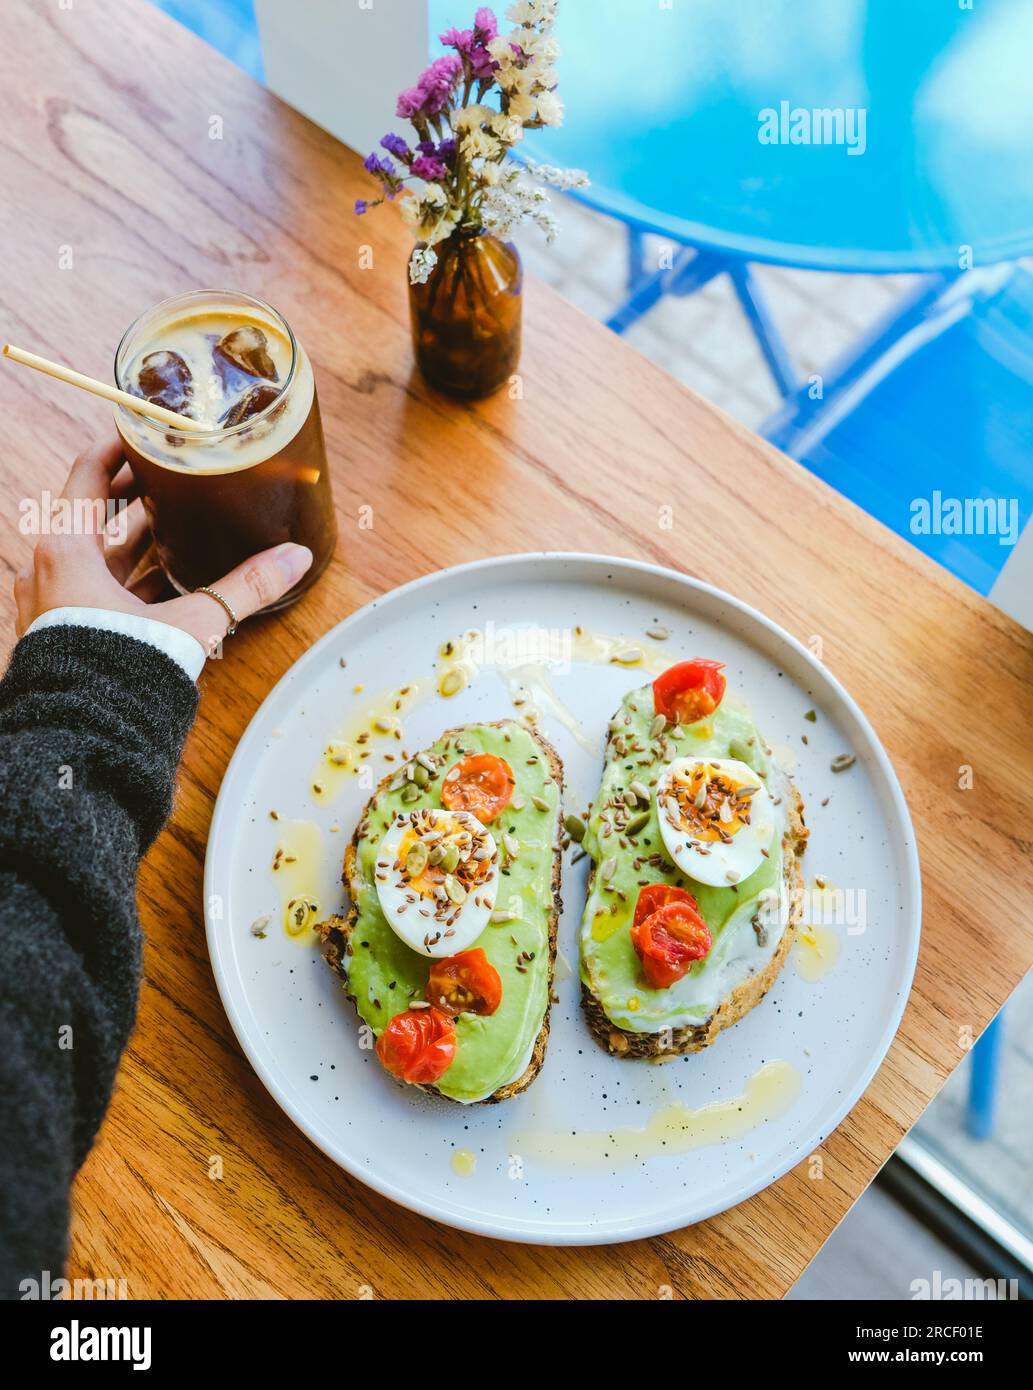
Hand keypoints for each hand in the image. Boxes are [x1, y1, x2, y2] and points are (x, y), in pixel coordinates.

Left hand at [14, 437, 313, 652]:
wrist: (85, 736)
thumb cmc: (119, 668)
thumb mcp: (191, 621)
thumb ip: (243, 587)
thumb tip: (295, 557)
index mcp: (66, 548)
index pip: (88, 473)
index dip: (118, 449)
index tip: (145, 435)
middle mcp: (49, 570)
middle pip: (91, 515)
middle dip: (134, 497)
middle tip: (172, 478)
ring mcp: (52, 605)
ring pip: (94, 558)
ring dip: (132, 542)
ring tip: (177, 528)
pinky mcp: (65, 635)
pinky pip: (95, 594)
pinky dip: (126, 582)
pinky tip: (164, 585)